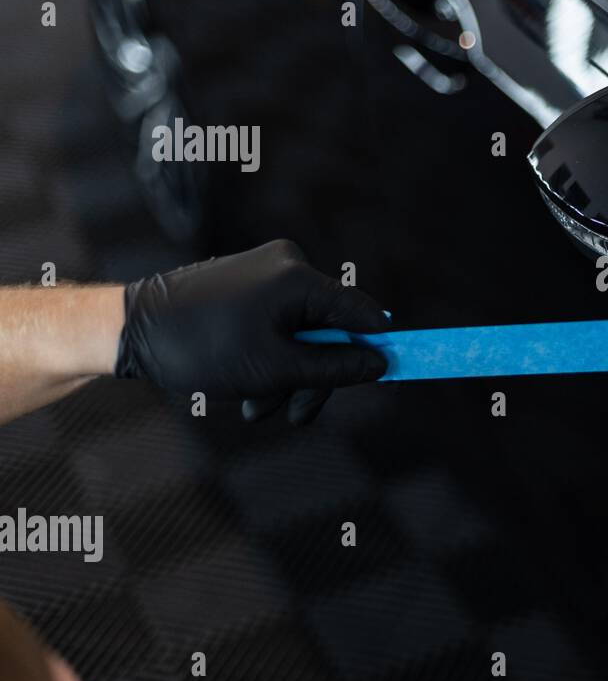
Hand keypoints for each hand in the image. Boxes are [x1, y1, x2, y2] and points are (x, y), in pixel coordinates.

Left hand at [114, 240, 388, 423]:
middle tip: (296, 415)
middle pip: (333, 329)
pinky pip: (280, 326)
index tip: (402, 367)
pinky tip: (246, 388)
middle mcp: (287, 265)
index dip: (380, 344)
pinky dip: (271, 359)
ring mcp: (266, 273)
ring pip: (304, 334)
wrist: (131, 330)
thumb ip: (335, 367)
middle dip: (316, 377)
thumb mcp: (276, 369)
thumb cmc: (202, 346)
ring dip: (289, 377)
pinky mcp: (249, 285)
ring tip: (255, 407)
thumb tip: (380, 363)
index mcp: (298, 278)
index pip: (361, 311)